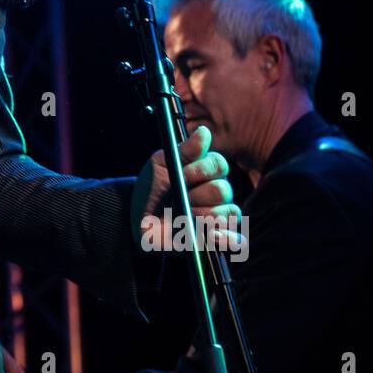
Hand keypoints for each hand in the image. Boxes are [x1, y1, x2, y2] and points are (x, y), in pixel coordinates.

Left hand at [139, 125, 241, 252]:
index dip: (201, 170)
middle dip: (199, 195)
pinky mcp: (215, 237)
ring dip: (204, 215)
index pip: (219, 165)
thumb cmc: (151, 188)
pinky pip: (235, 239)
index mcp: (205, 171)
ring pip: (230, 212)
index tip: (182, 175)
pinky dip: (227, 238)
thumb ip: (184, 150)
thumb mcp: (161, 165)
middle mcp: (216, 192)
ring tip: (184, 216)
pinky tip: (210, 235)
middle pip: (224, 190)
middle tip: (180, 198)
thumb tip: (204, 132)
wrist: (137, 218)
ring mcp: (217, 214)